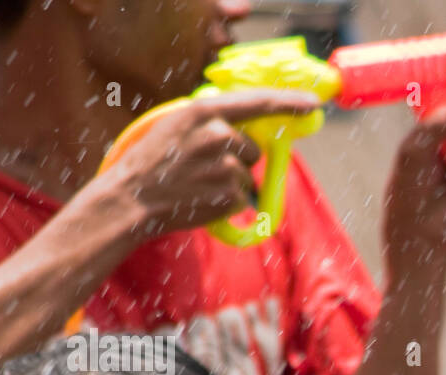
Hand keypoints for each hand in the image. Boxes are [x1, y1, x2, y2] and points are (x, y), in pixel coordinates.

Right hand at [101, 91, 321, 238]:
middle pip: (252, 148)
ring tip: (197, 183)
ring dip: (230, 181)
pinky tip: (201, 198)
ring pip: (247, 175)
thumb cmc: (153, 162)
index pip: (258, 101)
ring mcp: (226, 165)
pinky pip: (242, 197)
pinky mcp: (231, 194)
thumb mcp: (176, 125)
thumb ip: (211, 121)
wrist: (132, 199)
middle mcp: (218, 133)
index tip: (313, 103)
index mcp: (203, 110)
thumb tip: (246, 128)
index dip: (289, 102)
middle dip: (236, 159)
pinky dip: (226, 202)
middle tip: (202, 168)